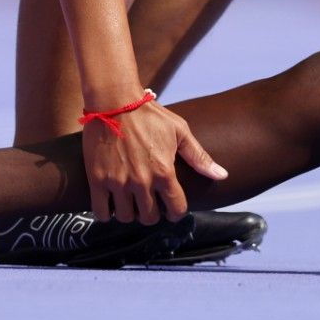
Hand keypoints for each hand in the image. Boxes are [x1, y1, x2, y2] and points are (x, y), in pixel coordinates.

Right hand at [80, 100, 226, 224]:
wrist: (114, 102)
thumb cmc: (149, 115)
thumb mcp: (180, 132)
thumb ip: (199, 157)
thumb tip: (222, 175)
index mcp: (164, 172)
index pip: (176, 209)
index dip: (176, 212)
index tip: (172, 209)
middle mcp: (141, 182)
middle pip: (149, 217)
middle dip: (152, 214)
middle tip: (150, 203)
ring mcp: (117, 182)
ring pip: (125, 217)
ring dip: (130, 213)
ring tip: (131, 202)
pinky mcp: (97, 180)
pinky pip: (100, 211)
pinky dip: (106, 212)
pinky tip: (111, 204)